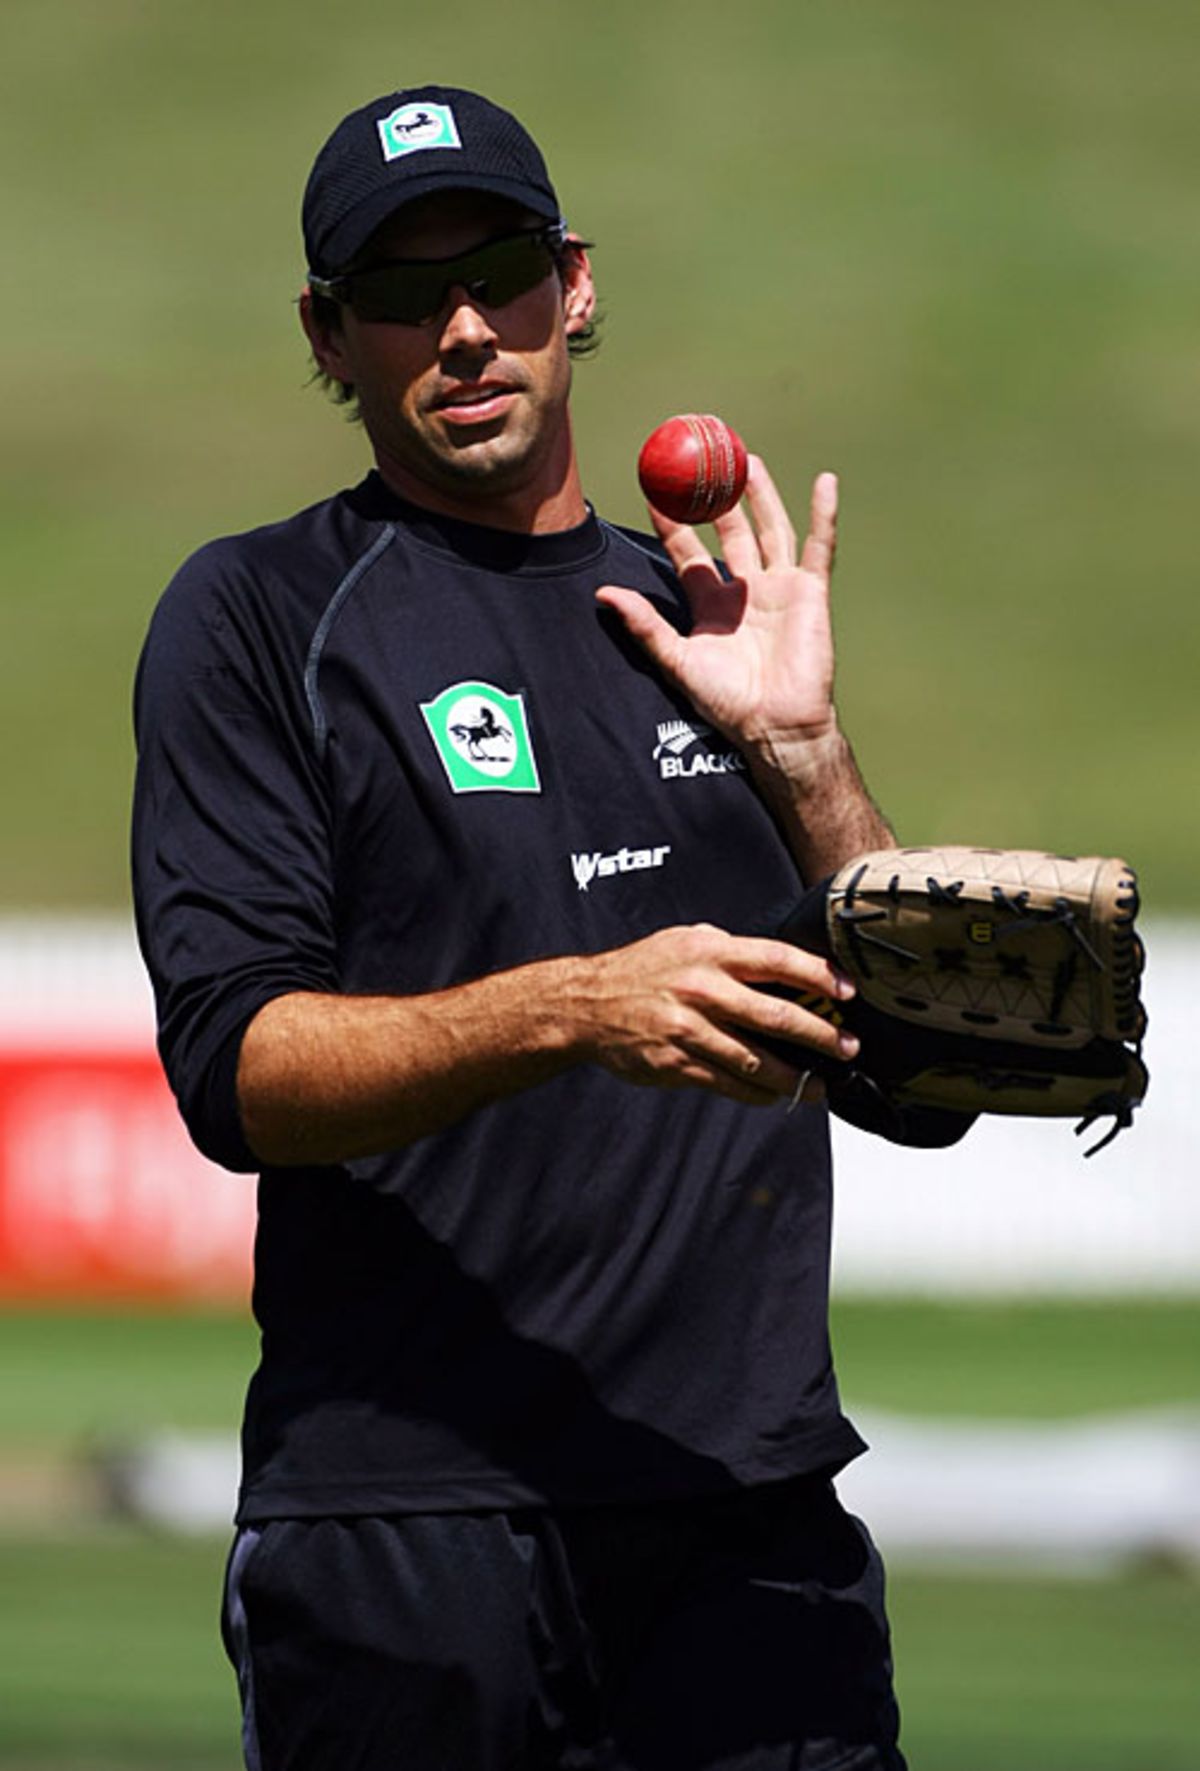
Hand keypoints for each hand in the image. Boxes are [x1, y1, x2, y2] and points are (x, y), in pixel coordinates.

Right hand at [565, 922, 858, 1106]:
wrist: (586, 1004)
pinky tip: (775, 1094)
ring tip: (820, 1086)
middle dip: (821, 1036)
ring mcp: (689, 1030)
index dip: (819, 975)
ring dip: (795, 1077)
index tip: (848, 992)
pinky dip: (757, 1092)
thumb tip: (780, 963)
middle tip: (848, 1049)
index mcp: (710, 953)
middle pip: (776, 1015)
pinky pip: (728, 1083)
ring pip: (756, 1060)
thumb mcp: (686, 939)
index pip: (777, 960)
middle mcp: (703, 990)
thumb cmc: (641, 969)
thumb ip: (730, 950)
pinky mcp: (676, 1064)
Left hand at [596, 459, 838, 756]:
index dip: (673, 522)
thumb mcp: (676, 660)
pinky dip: (824, 514)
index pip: (688, 553)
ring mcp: (780, 589)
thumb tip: (602, 594)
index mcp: (712, 605)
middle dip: (718, 498)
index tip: (657, 490)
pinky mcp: (810, 593)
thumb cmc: (726, 702)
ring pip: (771, 529)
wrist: (774, 725)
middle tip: (704, 460)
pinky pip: (819, 546)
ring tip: (748, 460)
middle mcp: (746, 592)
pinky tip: (825, 483)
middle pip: (730, 531)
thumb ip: (644, 625)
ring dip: (761, 496)